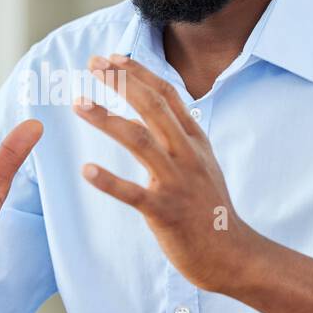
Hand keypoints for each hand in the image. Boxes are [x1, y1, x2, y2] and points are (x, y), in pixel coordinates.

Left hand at [72, 53, 258, 291]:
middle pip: (152, 107)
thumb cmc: (211, 210)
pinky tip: (87, 170)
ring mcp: (177, 182)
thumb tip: (163, 110)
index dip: (139, 73)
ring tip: (79, 104)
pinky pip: (134, 193)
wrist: (233, 255)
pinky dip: (109, 181)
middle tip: (91, 64)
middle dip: (121, 82)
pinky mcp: (165, 212)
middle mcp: (187, 155)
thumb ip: (183, 136)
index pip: (167, 95)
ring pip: (139, 141)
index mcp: (194, 141)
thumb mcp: (204, 163)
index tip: (112, 57)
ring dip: (107, 119)